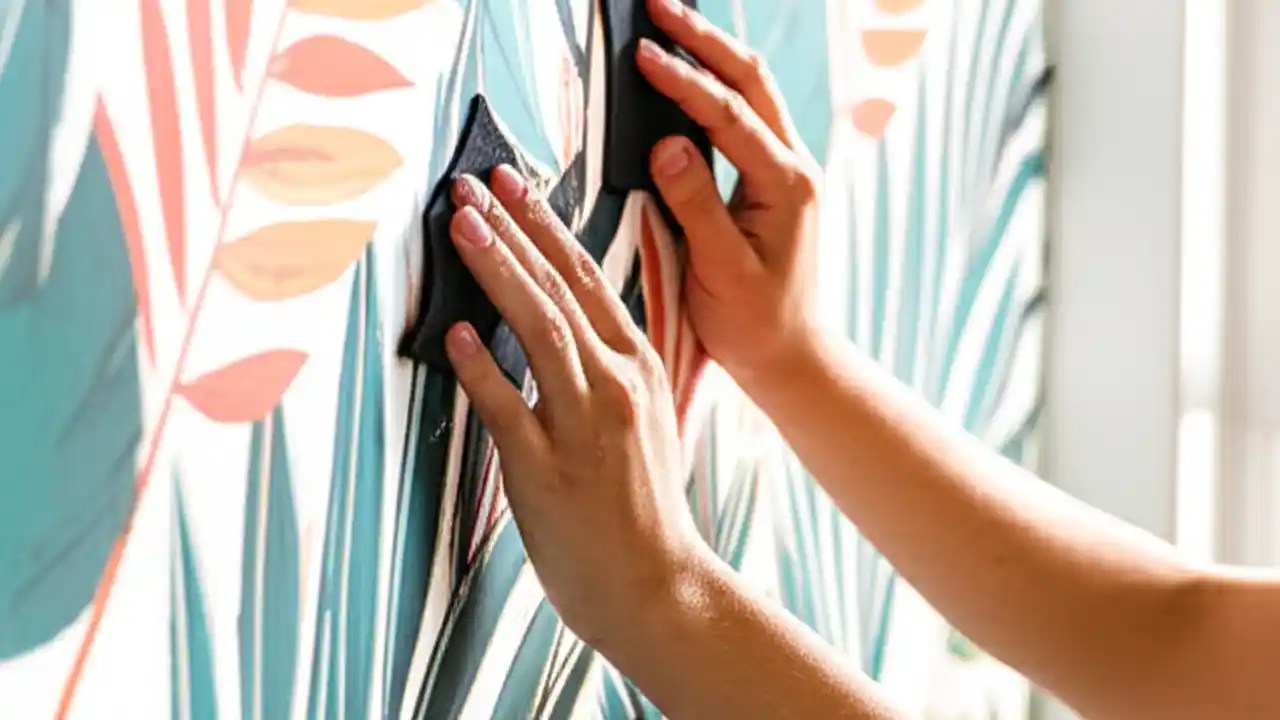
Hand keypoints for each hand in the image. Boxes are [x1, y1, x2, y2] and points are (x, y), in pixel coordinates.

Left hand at [444, 166, 707, 648]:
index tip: (512, 183)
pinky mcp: (549, 471)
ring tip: (461, 227)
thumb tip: (569, 314)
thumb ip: (612, 360)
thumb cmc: (643, 502)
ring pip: (538, 330)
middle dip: (512, 228)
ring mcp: (584, 425)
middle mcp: (617, 383)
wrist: (658, 584)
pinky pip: (510, 407)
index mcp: (640, 364)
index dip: (545, 225)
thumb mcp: (647, 413)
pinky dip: (482, 367)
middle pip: (559, 289)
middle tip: (471, 184)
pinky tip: (455, 333)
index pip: (587, 278)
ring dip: (497, 271)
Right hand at [638, 0, 824, 391]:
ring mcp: (787, 171)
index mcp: (786, 186)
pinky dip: (717, 86)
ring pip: (752, 91)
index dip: (684, 82)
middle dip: (704, 39)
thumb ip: (696, 207)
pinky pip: (745, 116)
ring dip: (712, 54)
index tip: (642, 55)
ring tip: (669, 23)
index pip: (730, 116)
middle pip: (752, 81)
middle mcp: (794, 168)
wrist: (790, 355)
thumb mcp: (720, 272)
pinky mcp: (773, 180)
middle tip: (659, 7)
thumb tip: (666, 146)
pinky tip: (690, 72)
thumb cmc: (755, 324)